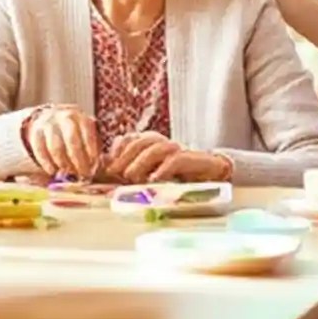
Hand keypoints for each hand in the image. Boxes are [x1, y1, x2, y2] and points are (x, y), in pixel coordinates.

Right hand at [24, 105, 99, 177]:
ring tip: (68, 174)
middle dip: (78, 160)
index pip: (88, 134)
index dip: (91, 152)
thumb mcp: (86, 133)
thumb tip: (99, 166)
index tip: (93, 166)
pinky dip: (47, 164)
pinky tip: (53, 171)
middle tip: (82, 174)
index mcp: (81, 118)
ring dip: (63, 164)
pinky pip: (40, 150)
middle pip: (72, 140)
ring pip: (56, 147)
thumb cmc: (75, 132)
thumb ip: (94, 148)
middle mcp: (65, 118)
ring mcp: (49, 124)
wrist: (50, 118)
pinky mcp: (36, 132)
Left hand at [105, 132, 229, 182]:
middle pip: (140, 142)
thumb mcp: (151, 171)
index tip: (108, 166)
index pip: (129, 138)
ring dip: (141, 162)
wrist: (209, 173)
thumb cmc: (176, 174)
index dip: (117, 150)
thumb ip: (132, 169)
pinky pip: (174, 160)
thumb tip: (108, 171)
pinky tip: (154, 179)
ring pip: (155, 148)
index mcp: (150, 142)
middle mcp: (162, 142)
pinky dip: (162, 169)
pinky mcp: (189, 158)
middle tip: (116, 173)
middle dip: (125, 157)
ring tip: (132, 177)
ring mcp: (176, 149)